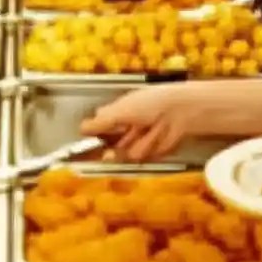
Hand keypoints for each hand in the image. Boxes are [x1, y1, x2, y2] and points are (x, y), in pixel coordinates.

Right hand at [80, 84, 195, 160]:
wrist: (180, 111)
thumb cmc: (148, 103)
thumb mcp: (120, 110)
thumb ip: (100, 122)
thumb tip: (81, 128)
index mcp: (118, 111)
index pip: (99, 124)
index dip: (93, 134)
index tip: (87, 142)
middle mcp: (127, 126)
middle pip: (109, 144)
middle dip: (108, 149)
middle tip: (108, 152)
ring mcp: (139, 139)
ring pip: (124, 153)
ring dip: (131, 146)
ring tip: (144, 133)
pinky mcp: (151, 151)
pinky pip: (140, 157)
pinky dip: (146, 149)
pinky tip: (153, 137)